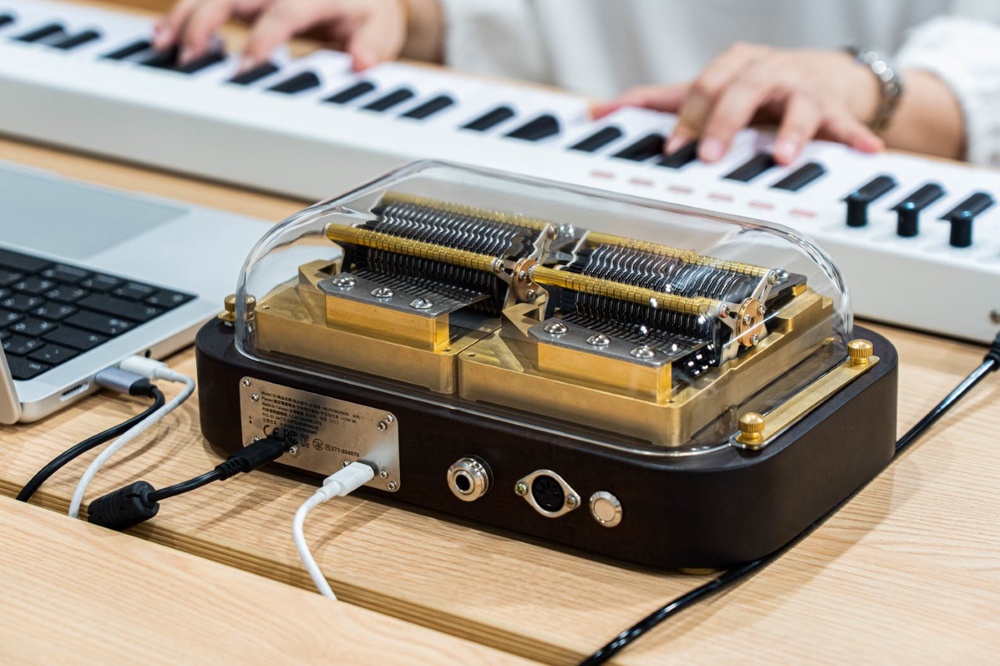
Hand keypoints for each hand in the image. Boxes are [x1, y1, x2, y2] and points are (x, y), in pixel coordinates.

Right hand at [154, 0, 428, 72]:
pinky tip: (165, 36)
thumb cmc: (369, 14)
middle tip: (190, 56)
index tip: (246, 68)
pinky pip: (210, 0)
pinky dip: (185, 15)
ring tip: (163, 44)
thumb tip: (360, 62)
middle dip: (207, 22)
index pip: (283, 12)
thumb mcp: (381, 30)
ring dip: (185, 17)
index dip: (263, 39)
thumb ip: (370, 45)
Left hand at [593, 43, 884, 164]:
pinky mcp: (834, 110)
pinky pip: (845, 124)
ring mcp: (801, 91)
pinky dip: (854, 137)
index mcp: (732, 68)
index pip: (703, 87)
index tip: (673, 147)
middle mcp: (765, 74)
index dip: (687, 117)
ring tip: (782, 156)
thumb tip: (598, 109)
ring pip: (794, 105)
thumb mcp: (707, 89)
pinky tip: (865, 150)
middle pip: (742, 90)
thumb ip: (657, 101)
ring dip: (788, 131)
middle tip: (711, 154)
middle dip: (724, 122)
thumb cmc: (755, 87)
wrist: (822, 77)